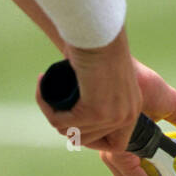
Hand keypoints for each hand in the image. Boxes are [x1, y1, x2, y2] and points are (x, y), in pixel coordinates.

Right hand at [35, 29, 141, 151]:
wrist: (99, 30)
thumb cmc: (100, 44)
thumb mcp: (104, 75)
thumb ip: (97, 94)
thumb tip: (76, 106)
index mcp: (133, 109)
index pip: (116, 145)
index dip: (91, 139)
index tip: (74, 123)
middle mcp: (127, 116)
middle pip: (87, 140)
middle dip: (65, 125)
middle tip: (53, 100)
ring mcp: (112, 116)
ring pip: (71, 132)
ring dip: (52, 114)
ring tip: (46, 90)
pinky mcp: (96, 112)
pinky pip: (61, 121)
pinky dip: (47, 106)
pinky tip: (42, 86)